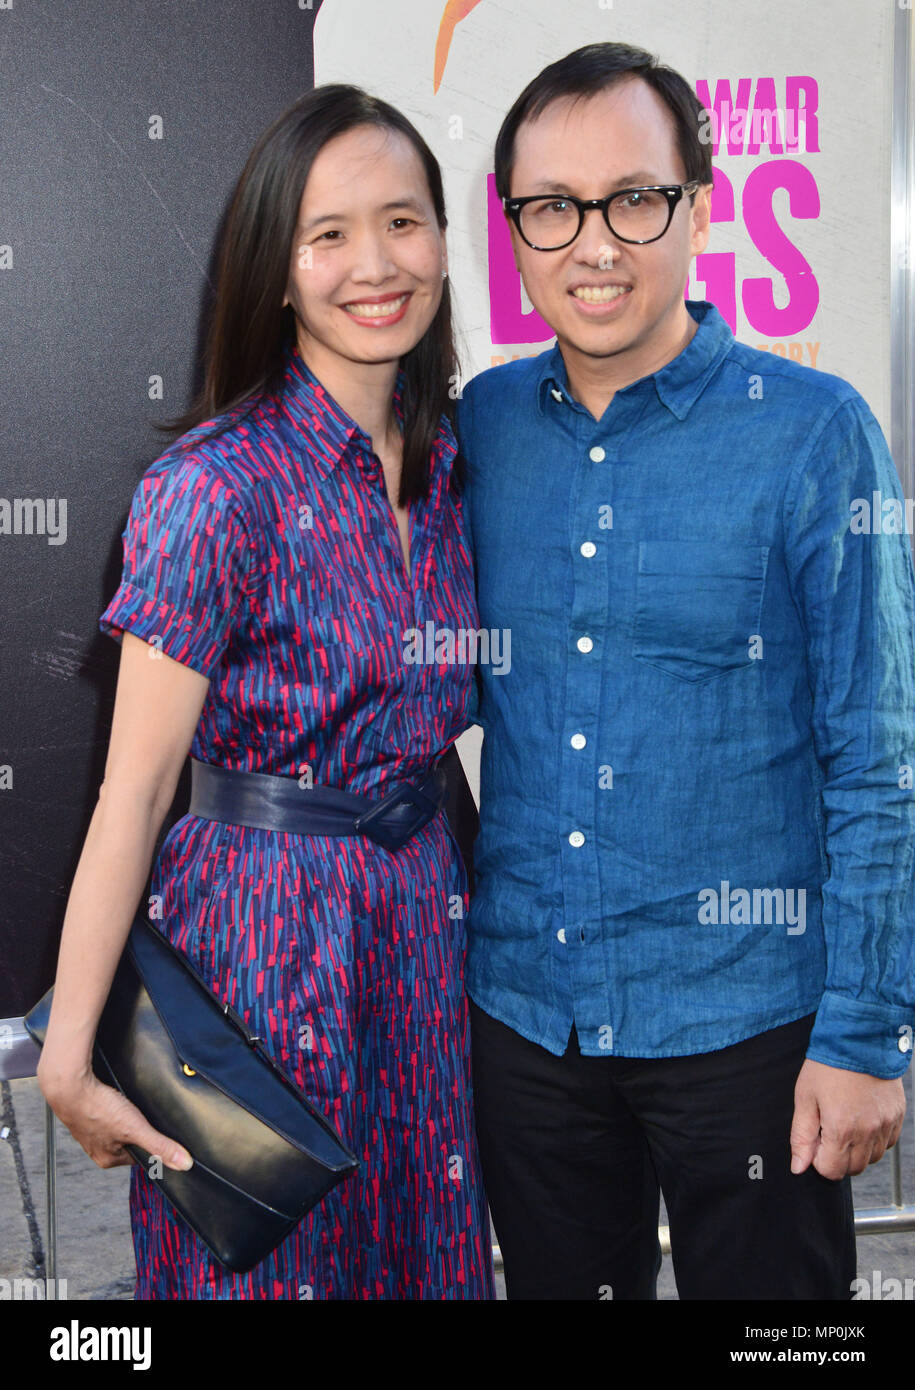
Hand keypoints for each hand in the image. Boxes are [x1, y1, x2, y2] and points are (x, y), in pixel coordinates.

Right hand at [37, 1060, 192, 1172]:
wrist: (68, 1086)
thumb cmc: (98, 1109)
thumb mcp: (136, 1129)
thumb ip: (160, 1146)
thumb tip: (185, 1164)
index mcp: (108, 1160)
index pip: (141, 1155)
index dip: (152, 1141)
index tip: (158, 1127)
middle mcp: (97, 1149)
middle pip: (129, 1140)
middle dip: (138, 1127)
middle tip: (143, 1112)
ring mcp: (89, 1132)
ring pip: (117, 1126)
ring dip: (125, 1115)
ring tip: (128, 1103)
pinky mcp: (84, 1114)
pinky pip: (105, 1113)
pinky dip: (112, 1105)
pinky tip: (114, 1097)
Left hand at [789, 1058, 904, 1179]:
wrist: (859, 1038)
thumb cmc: (828, 1065)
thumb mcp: (804, 1097)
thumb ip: (801, 1136)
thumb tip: (798, 1167)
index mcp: (841, 1128)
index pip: (832, 1171)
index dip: (819, 1160)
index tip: (815, 1140)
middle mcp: (868, 1131)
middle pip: (854, 1168)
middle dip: (838, 1157)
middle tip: (829, 1130)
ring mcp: (886, 1124)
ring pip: (873, 1158)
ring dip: (857, 1150)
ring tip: (846, 1121)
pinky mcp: (897, 1115)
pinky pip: (887, 1142)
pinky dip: (874, 1139)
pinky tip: (862, 1118)